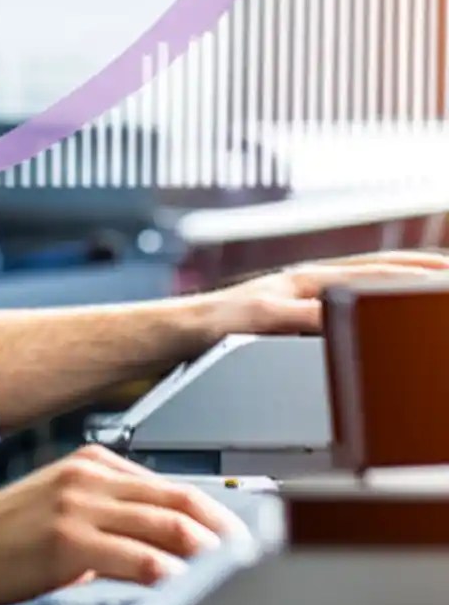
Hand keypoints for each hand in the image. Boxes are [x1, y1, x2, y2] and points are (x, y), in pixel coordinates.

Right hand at [0, 445, 248, 604]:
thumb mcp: (59, 515)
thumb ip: (109, 517)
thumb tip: (165, 545)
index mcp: (89, 464)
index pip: (171, 484)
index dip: (214, 513)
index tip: (241, 538)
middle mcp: (86, 476)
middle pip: (178, 498)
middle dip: (223, 530)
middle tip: (251, 555)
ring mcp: (76, 504)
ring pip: (165, 524)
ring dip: (206, 551)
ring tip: (230, 570)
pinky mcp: (65, 539)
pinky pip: (135, 557)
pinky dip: (166, 572)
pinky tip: (181, 584)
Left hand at [197, 249, 448, 337]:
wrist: (182, 333)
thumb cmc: (214, 323)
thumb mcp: (263, 319)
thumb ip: (303, 316)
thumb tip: (339, 316)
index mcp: (308, 279)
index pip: (374, 273)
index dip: (414, 275)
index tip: (446, 277)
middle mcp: (308, 285)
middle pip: (376, 273)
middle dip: (417, 271)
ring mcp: (302, 300)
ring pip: (364, 287)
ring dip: (398, 286)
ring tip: (431, 288)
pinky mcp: (294, 319)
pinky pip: (347, 309)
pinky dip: (373, 308)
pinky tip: (379, 320)